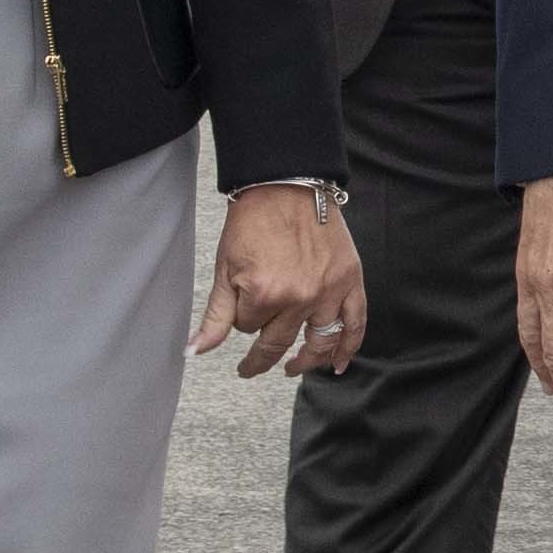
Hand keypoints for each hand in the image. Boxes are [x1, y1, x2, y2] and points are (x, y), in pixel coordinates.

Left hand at [206, 182, 365, 378]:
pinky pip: (355, 323)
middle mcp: (300, 298)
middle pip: (279, 342)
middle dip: (262, 356)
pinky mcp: (350, 281)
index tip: (241, 311)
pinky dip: (349, 347)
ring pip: (320, 342)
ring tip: (293, 368)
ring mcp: (329, 291)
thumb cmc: (254, 221)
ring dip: (306, 361)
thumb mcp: (225, 268)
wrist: (287, 184)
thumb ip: (216, 315)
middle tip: (252, 367)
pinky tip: (338, 364)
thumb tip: (196, 351)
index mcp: (265, 294)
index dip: (242, 320)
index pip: (249, 329)